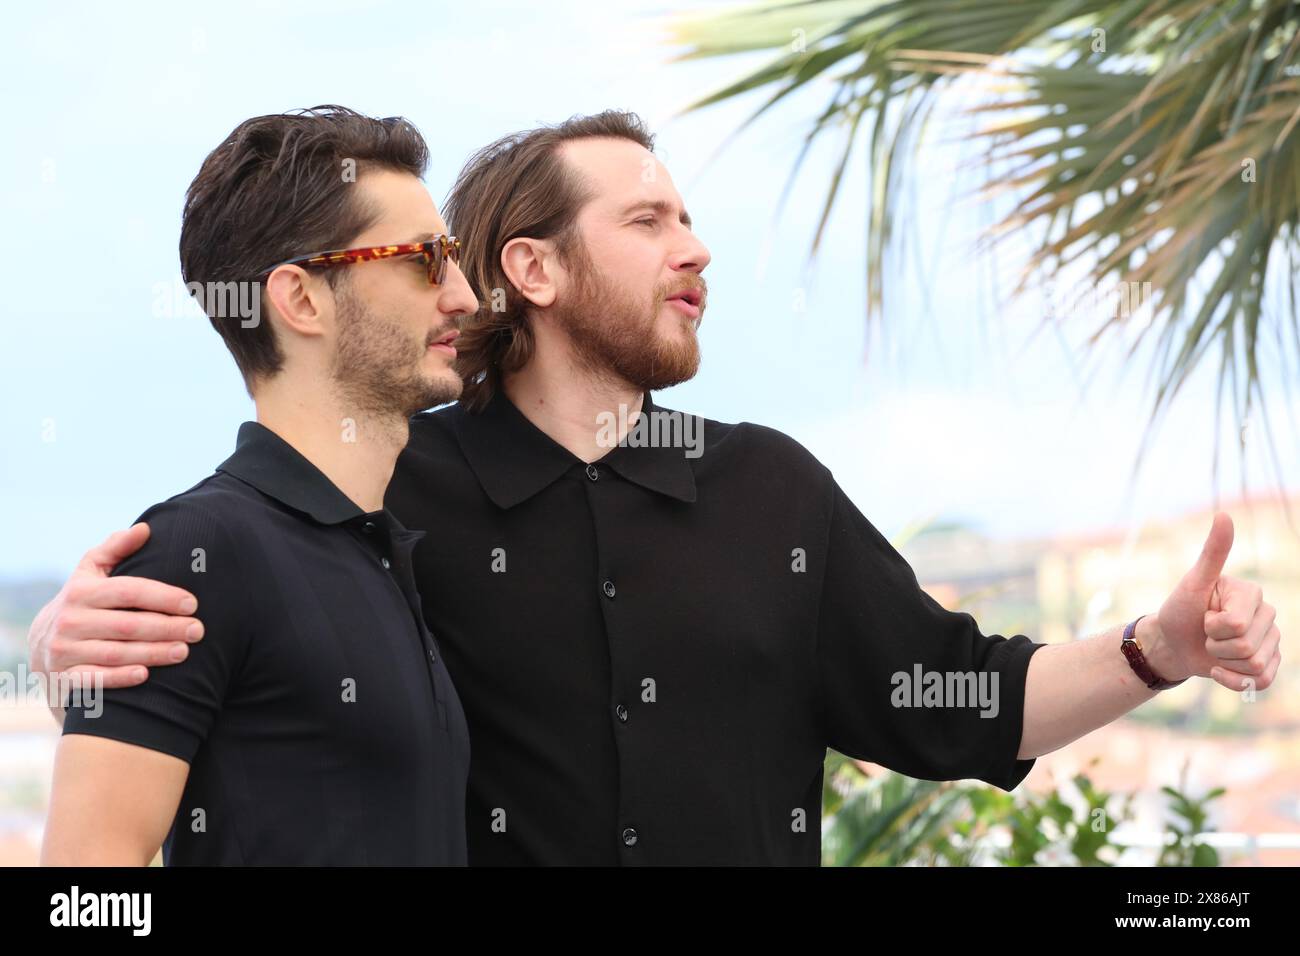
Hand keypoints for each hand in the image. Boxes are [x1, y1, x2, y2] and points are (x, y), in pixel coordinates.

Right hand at [28, 524, 203, 706]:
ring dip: (153, 653)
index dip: (162, 596)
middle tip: (198, 630)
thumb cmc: (82, 601)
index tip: (192, 604)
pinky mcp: (64, 678)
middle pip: (127, 625)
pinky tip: (146, 674)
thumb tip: (145, 529)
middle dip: (167, 627)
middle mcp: (70, 620)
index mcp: (81, 591)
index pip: (128, 591)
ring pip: (116, 652)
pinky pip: (94, 679)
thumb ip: (116, 548)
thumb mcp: (91, 571)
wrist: (41, 644)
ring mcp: (64, 650)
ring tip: (184, 651)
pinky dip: (119, 677)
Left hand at [1143, 512, 1279, 690]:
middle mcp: (1267, 615)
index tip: (1204, 615)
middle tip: (1205, 633)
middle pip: (1247, 647)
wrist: (1172, 642)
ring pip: (1255, 666)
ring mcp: (1270, 640)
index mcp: (1252, 593)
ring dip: (1223, 662)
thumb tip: (1224, 515)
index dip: (1213, 626)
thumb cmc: (1180, 610)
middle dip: (1217, 646)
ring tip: (1213, 648)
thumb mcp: (1193, 583)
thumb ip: (1212, 553)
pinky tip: (1219, 670)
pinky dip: (1233, 681)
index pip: (1238, 624)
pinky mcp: (1267, 663)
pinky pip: (1260, 682)